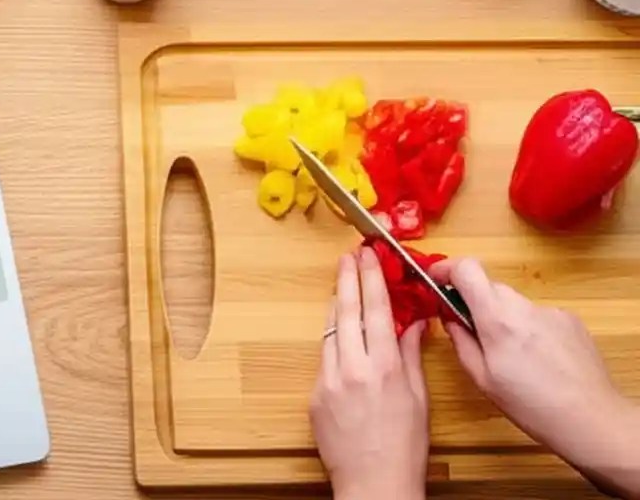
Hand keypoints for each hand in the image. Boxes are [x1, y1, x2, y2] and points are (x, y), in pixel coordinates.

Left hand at [311, 248, 428, 499]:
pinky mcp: (315, 395)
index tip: (369, 257)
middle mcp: (354, 369)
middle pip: (348, 312)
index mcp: (385, 368)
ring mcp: (330, 381)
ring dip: (338, 307)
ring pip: (331, 332)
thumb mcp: (418, 398)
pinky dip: (333, 341)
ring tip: (342, 285)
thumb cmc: (404, 447)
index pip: (377, 311)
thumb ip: (411, 356)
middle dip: (347, 280)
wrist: (374, 483)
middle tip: (347, 256)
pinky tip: (338, 332)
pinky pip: (324, 359)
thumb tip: (413, 324)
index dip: (372, 279)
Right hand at [429, 258, 639, 496]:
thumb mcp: (482, 379)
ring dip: (503, 317)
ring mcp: (550, 312)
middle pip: (489, 286)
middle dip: (475, 302)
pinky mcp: (569, 320)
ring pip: (514, 302)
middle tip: (471, 330)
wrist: (590, 418)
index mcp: (497, 320)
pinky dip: (529, 328)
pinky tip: (538, 359)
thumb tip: (449, 317)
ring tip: (512, 356)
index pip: (467, 269)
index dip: (447, 268)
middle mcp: (524, 308)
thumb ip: (460, 341)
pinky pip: (537, 315)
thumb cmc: (532, 405)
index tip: (437, 279)